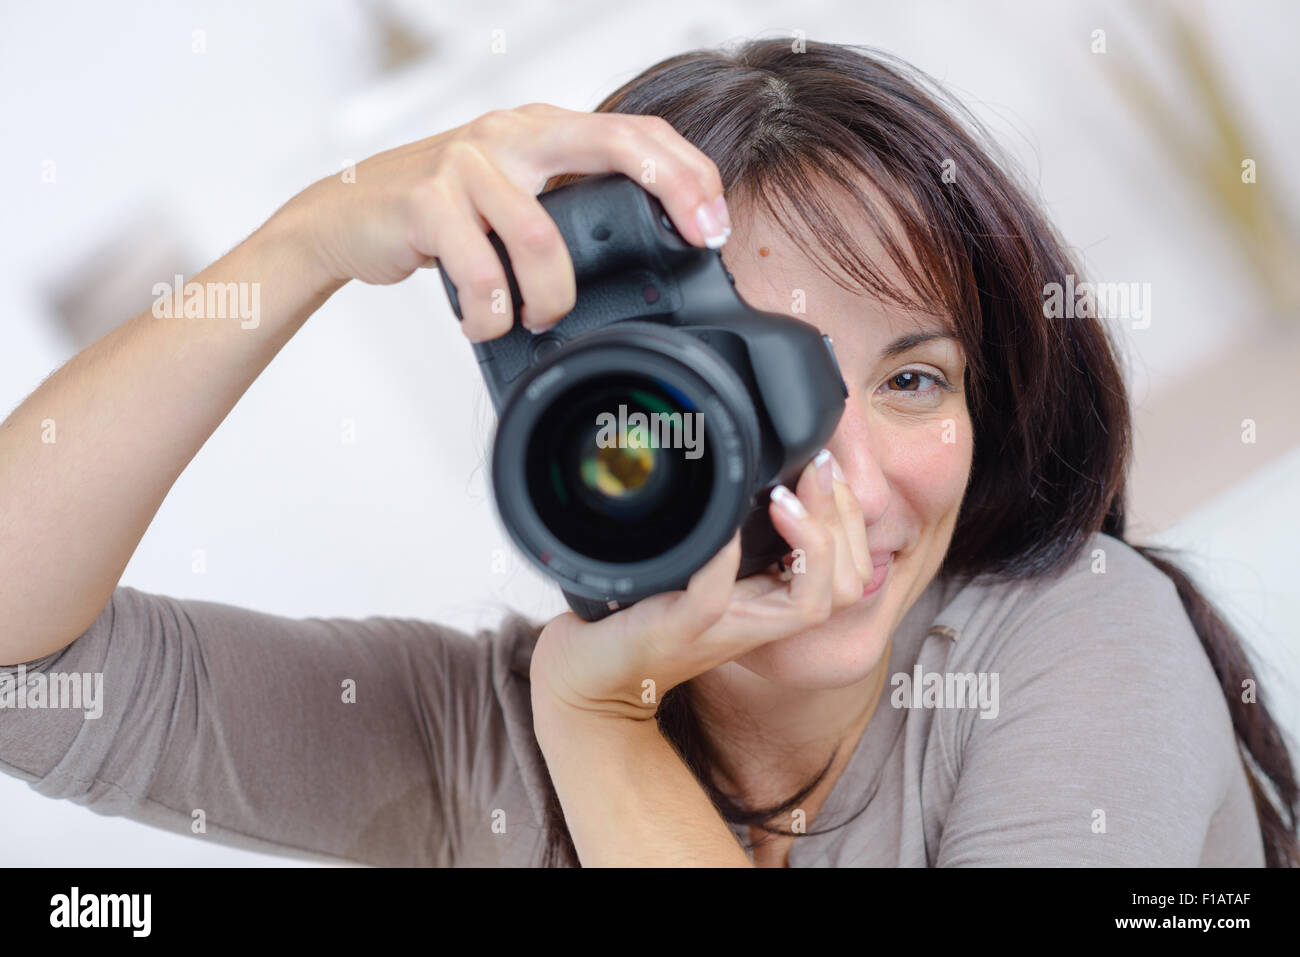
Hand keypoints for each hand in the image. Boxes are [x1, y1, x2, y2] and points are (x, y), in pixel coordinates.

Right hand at [268, 102, 730, 339]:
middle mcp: (510, 134)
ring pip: (544, 238)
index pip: (632, 131)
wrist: (344, 213)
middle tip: (698, 241)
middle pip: (614, 146)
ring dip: (552, 297)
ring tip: (537, 317)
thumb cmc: (439, 212)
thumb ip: (564, 205)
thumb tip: (640, 255)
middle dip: (672, 193)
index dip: (686, 171)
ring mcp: (467, 163)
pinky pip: (482, 274)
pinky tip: (485, 323)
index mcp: (540, 130)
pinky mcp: (426, 200)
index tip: (714, 224)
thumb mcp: (510, 193)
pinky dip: (491, 316)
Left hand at [529, 449, 872, 725]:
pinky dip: (724, 557)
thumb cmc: (634, 621)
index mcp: (768, 603)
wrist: (584, 680)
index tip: (823, 466)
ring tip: (785, 497)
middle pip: (849, 586)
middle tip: (817, 467)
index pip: (851, 574)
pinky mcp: (675, 632)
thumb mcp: (693, 571)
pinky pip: (714, 598)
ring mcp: (720, 630)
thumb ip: (724, 537)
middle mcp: (757, 621)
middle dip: (844, 519)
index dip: (851, 520)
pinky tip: (724, 525)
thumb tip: (742, 472)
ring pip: (812, 604)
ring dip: (813, 542)